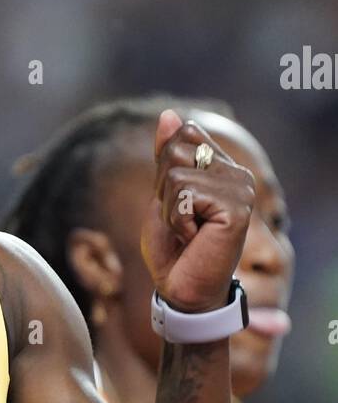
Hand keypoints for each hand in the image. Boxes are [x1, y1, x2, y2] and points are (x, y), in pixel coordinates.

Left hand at [141, 110, 254, 312]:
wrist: (181, 289)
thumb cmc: (173, 247)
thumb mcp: (162, 194)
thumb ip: (166, 156)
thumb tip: (169, 113)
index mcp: (223, 167)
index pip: (183, 134)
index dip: (164, 169)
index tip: (176, 203)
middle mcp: (238, 174)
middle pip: (177, 148)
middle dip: (164, 189)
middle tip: (181, 221)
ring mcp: (241, 189)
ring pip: (176, 175)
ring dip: (170, 209)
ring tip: (188, 232)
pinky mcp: (238, 208)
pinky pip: (184, 196)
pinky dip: (177, 221)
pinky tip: (195, 238)